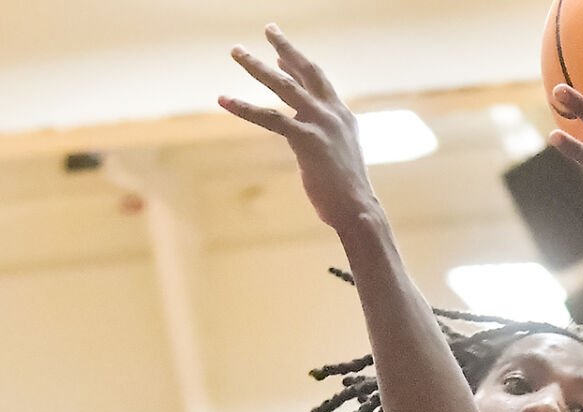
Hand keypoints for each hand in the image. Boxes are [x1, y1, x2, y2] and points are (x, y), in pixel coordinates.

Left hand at [219, 26, 377, 232]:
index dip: (299, 63)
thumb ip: (324, 138)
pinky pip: (270, 118)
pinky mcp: (307, 139)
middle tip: (269, 29)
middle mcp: (334, 114)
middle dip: (285, 47)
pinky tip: (224, 100)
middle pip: (306, 71)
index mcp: (343, 117)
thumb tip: (307, 134)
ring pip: (284, 86)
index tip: (281, 52)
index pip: (318, 81)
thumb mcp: (338, 157)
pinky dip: (244, 108)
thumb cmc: (347, 191)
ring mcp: (321, 124)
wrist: (358, 210)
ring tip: (237, 52)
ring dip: (257, 66)